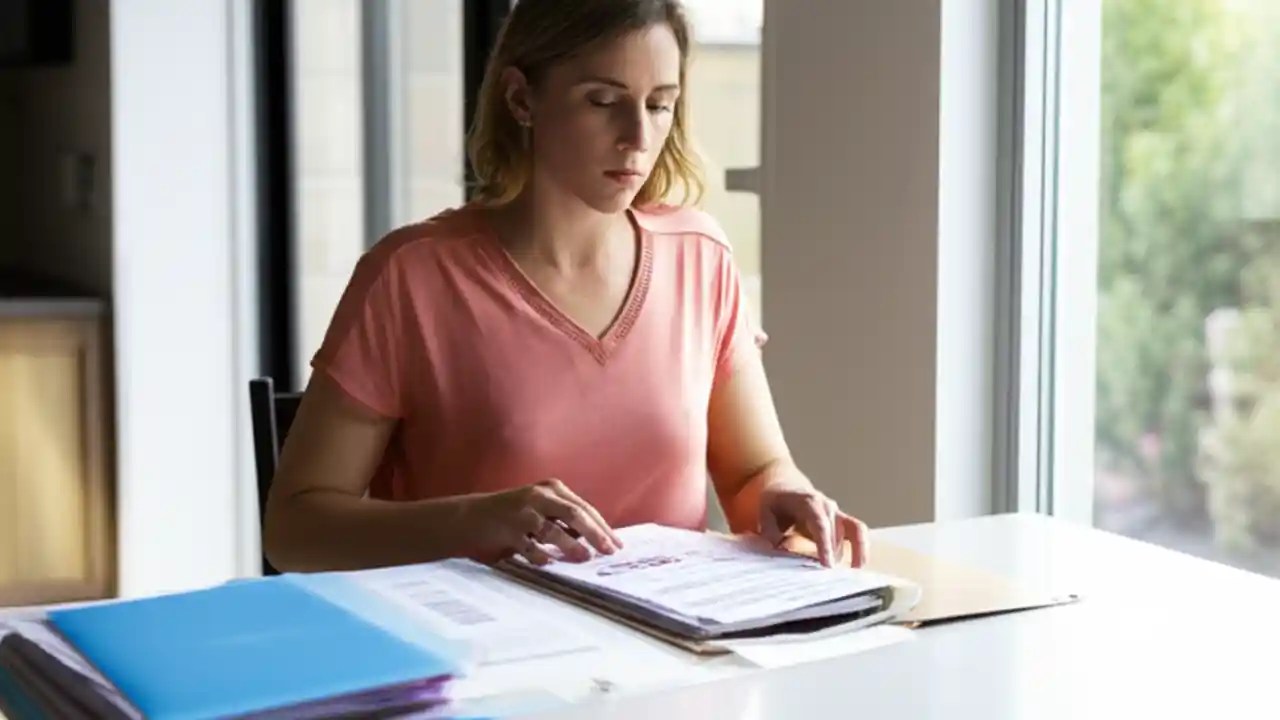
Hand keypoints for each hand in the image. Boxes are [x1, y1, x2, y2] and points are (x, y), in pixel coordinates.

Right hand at [466, 479, 621, 565]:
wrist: (468, 518)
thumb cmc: (510, 517)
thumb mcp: (541, 512)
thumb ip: (564, 522)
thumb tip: (596, 540)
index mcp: (552, 489)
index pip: (584, 508)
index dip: (602, 527)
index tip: (617, 544)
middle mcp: (539, 496)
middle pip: (575, 514)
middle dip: (595, 534)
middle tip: (609, 551)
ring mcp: (522, 511)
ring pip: (553, 529)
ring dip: (571, 546)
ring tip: (585, 558)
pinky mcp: (507, 528)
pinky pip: (529, 546)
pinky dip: (541, 556)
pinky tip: (548, 564)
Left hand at [757, 466, 868, 567]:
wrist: (786, 487)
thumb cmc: (775, 501)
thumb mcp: (764, 511)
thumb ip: (768, 529)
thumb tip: (776, 546)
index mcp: (808, 502)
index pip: (820, 524)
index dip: (825, 545)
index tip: (827, 565)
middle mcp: (827, 506)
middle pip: (836, 533)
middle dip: (834, 555)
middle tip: (828, 580)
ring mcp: (837, 513)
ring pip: (853, 533)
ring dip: (852, 554)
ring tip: (847, 577)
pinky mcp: (843, 521)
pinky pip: (859, 533)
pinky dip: (861, 549)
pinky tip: (857, 567)